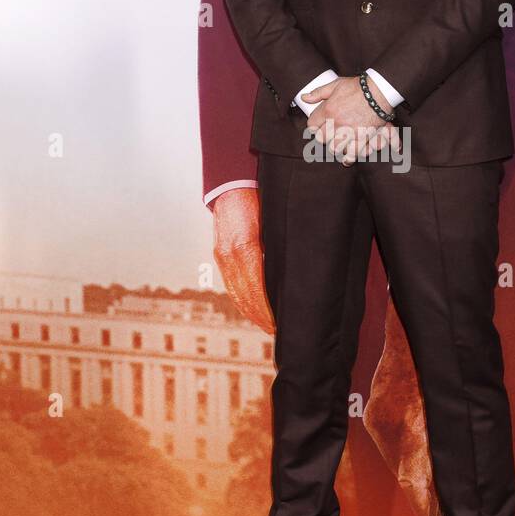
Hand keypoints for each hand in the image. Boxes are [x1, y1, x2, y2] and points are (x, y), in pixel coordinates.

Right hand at [210, 187, 273, 332]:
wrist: (231, 183)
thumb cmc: (259, 197)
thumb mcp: (274, 221)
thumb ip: (280, 246)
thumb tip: (295, 272)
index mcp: (245, 247)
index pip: (257, 290)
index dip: (268, 311)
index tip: (281, 325)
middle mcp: (230, 255)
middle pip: (246, 297)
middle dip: (262, 318)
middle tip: (279, 332)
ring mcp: (222, 256)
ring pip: (236, 294)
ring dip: (252, 313)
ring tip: (268, 326)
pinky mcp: (220, 255)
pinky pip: (231, 285)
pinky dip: (242, 300)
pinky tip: (252, 309)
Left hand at [300, 75, 401, 164]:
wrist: (380, 92)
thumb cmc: (358, 87)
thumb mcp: (336, 84)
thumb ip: (319, 93)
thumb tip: (304, 98)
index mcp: (328, 110)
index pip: (312, 125)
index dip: (314, 125)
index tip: (318, 125)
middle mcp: (337, 123)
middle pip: (321, 138)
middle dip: (324, 136)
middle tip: (329, 133)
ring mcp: (349, 132)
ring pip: (334, 148)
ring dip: (336, 146)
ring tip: (338, 143)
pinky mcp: (362, 138)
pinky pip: (352, 153)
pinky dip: (349, 157)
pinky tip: (347, 158)